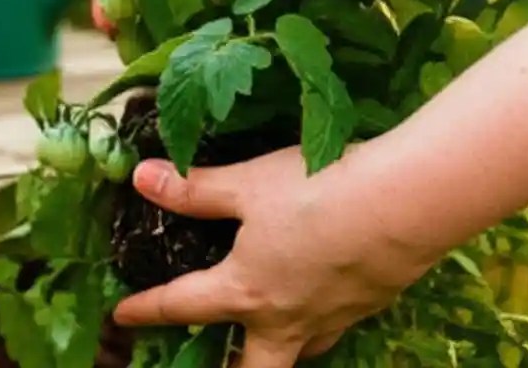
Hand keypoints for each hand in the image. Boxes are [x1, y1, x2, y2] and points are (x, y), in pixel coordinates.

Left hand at [112, 145, 440, 367]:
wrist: (405, 204)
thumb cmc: (318, 191)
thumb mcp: (247, 184)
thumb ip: (194, 189)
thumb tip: (139, 177)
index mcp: (245, 291)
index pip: (182, 306)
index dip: (146, 310)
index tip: (121, 316)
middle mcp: (285, 320)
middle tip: (215, 361)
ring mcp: (331, 319)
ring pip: (298, 352)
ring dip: (279, 349)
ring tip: (269, 330)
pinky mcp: (367, 306)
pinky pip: (333, 326)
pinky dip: (320, 320)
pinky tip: (325, 294)